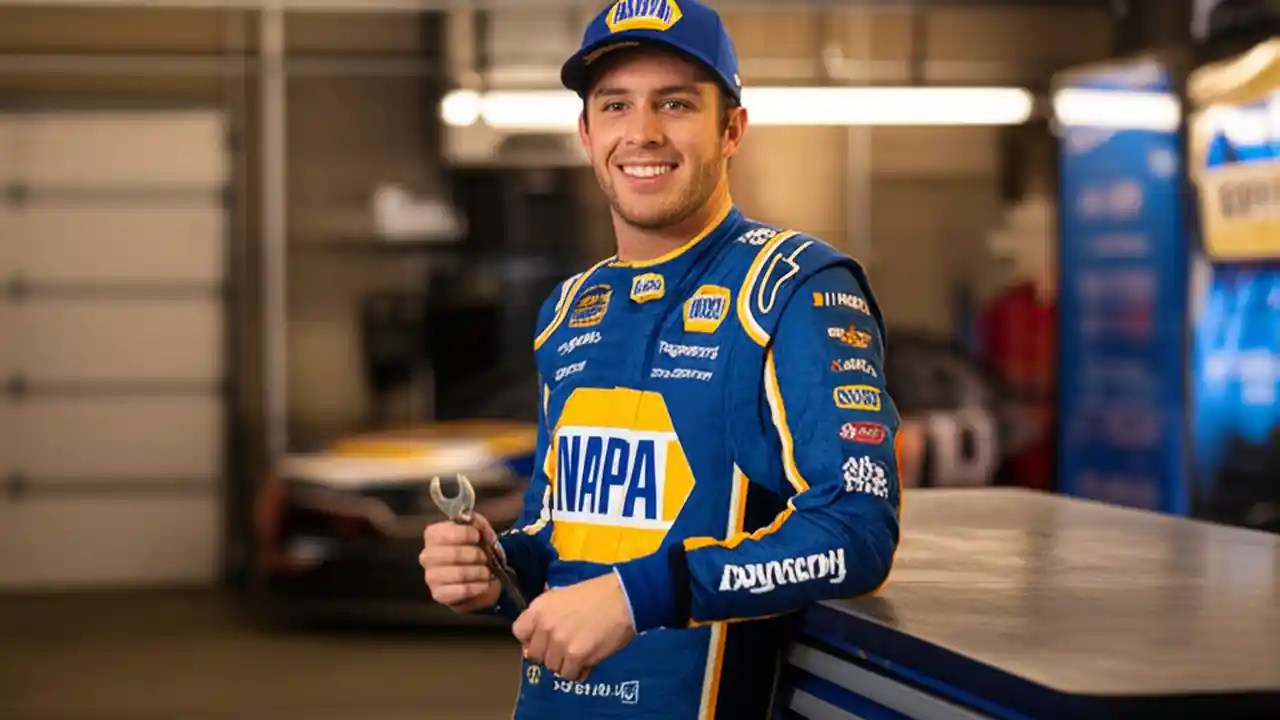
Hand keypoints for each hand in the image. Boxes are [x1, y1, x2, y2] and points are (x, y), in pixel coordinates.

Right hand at [419, 512, 501, 612]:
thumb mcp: (478, 531)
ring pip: (460, 573)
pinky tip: (483, 584)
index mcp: (433, 535)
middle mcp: (427, 555)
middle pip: (455, 554)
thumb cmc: (473, 550)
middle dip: (477, 555)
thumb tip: (473, 522)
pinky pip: (462, 590)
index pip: (451, 533)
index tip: (478, 537)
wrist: (475, 578)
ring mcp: (430, 577)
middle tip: (484, 558)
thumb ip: (477, 523)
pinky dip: (478, 587)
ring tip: (486, 572)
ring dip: (480, 572)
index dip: (469, 534)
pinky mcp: (438, 595)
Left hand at [512, 572, 636, 681]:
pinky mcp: (576, 656)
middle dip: (550, 653)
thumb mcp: (563, 596)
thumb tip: (535, 641)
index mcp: (540, 607)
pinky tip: (589, 658)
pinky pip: (569, 675)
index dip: (531, 638)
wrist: (623, 598)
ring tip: (581, 650)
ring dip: (565, 663)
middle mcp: (545, 626)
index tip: (543, 640)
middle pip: (535, 655)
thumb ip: (546, 616)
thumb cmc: (597, 594)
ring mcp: (560, 642)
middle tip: (567, 646)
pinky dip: (579, 670)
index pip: (519, 632)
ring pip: (552, 667)